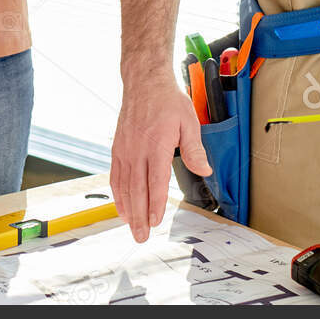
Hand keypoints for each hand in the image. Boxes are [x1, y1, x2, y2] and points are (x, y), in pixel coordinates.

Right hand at [110, 74, 207, 242]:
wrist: (144, 82)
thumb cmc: (167, 100)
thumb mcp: (189, 122)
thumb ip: (195, 150)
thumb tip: (204, 170)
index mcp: (156, 144)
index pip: (155, 181)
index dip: (154, 204)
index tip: (155, 221)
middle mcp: (137, 149)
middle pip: (137, 189)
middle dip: (139, 215)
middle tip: (141, 236)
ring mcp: (125, 149)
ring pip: (124, 186)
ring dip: (127, 209)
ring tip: (132, 227)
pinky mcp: (118, 148)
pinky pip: (115, 175)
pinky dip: (117, 194)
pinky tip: (122, 206)